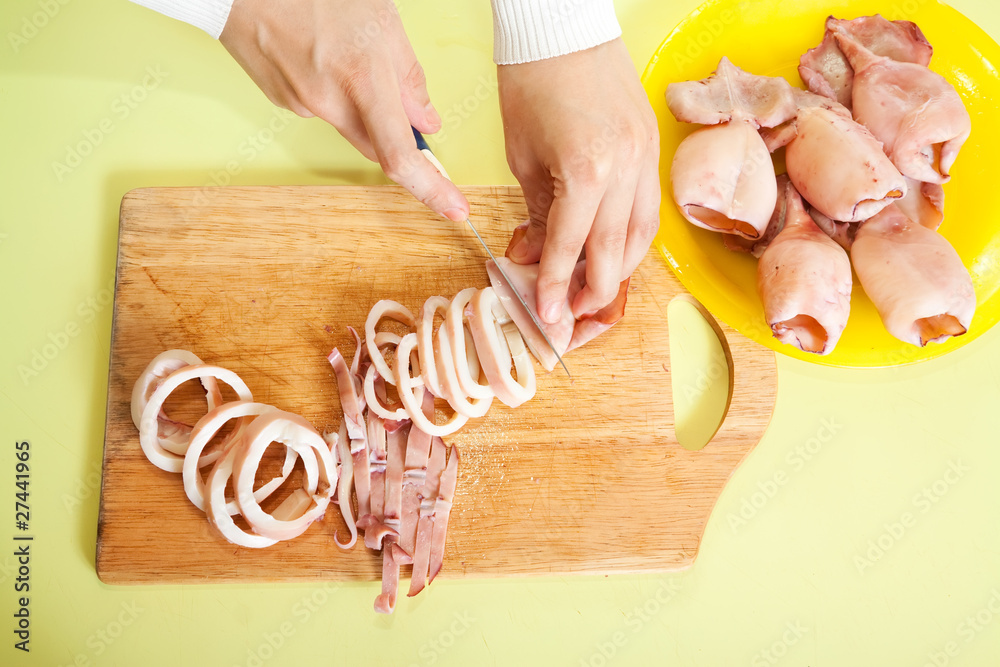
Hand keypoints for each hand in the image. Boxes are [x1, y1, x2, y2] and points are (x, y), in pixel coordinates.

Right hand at [220, 0, 468, 220]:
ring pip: (350, 122)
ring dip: (362, 102)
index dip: (432, 189)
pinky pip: (323, 108)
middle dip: (397, 138)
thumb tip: (427, 123)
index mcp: (361, 78)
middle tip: (408, 111)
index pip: (400, 156)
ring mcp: (301, 105)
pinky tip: (323, 51)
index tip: (455, 209)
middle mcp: (329, 102)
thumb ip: (409, 76)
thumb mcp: (381, 18)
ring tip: (349, 49)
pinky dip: (333, 89)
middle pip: (377, 145)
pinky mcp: (283, 101)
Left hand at [497, 38, 659, 322]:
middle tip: (571, 316)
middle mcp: (626, 169)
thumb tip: (535, 255)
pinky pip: (648, 209)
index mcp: (586, 170)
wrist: (563, 28)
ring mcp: (647, 158)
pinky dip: (632, 238)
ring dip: (618, 271)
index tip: (546, 316)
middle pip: (615, 253)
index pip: (571, 246)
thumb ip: (536, 210)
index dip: (555, 286)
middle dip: (592, 293)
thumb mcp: (522, 156)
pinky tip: (614, 254)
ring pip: (641, 236)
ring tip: (592, 292)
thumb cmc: (531, 84)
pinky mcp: (654, 148)